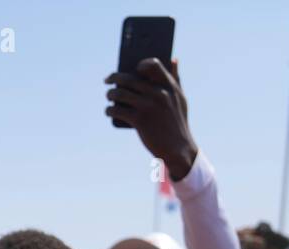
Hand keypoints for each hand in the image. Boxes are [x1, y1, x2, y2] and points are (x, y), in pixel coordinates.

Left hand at [105, 59, 197, 180]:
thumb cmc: (177, 122)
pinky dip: (110, 110)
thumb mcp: (180, 98)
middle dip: (114, 78)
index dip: (139, 64)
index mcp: (169, 86)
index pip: (152, 64)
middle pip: (129, 78)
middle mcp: (158, 93)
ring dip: (110, 94)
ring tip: (109, 95)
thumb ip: (175, 78)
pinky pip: (117, 110)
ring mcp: (148, 106)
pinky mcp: (139, 120)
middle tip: (108, 80)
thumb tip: (173, 58)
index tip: (130, 67)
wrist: (178, 149)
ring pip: (120, 93)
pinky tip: (108, 111)